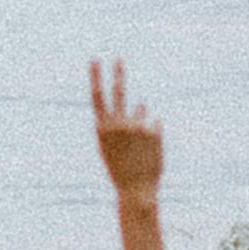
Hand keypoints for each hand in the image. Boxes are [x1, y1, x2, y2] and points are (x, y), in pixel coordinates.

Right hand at [90, 56, 163, 201]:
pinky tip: (147, 152)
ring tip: (136, 147)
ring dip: (139, 123)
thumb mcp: (112, 148)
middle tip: (119, 58)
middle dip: (117, 74)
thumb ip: (124, 125)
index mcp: (102, 128)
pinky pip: (153, 126)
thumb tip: (144, 103)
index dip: (95, 77)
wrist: (135, 190)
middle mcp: (118, 123)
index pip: (97, 96)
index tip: (95, 60)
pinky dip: (151, 135)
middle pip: (118, 92)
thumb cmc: (120, 170)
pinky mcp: (153, 132)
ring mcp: (136, 126)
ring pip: (139, 112)